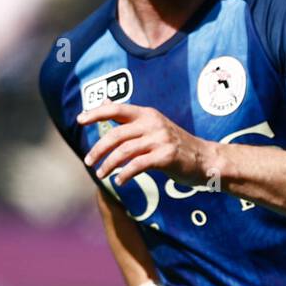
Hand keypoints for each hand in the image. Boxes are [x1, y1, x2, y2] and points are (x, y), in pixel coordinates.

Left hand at [79, 102, 218, 186]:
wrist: (205, 159)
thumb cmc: (176, 145)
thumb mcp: (154, 126)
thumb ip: (131, 120)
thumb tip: (105, 104)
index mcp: (148, 114)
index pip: (117, 109)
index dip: (96, 113)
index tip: (79, 120)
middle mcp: (153, 124)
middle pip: (116, 134)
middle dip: (98, 149)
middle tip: (88, 161)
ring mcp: (161, 139)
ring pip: (124, 151)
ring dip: (108, 164)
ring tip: (100, 174)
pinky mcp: (166, 156)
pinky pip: (138, 165)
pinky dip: (125, 174)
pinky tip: (119, 181)